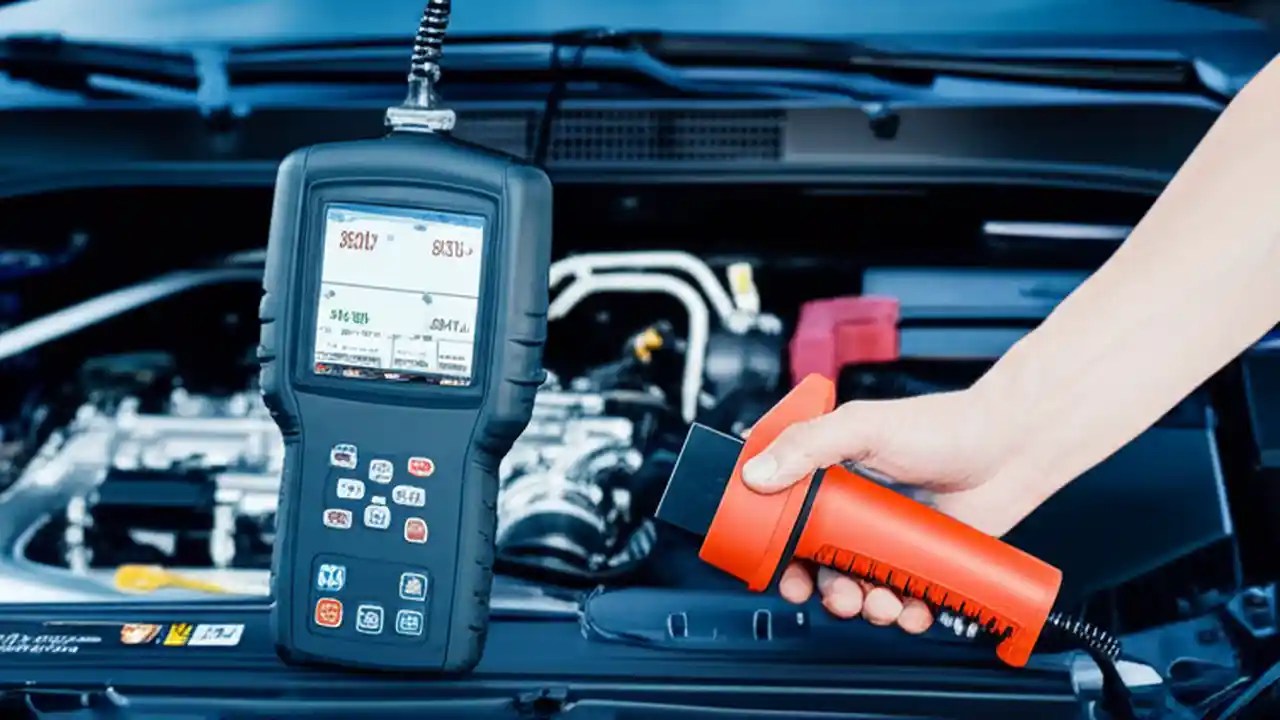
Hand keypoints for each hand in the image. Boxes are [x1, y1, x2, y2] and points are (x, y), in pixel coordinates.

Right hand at [741, 387, 1025, 632]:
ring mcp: (887, 538)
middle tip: (841, 596)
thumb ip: (807, 445)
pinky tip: (915, 607)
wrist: (1011, 448)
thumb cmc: (943, 426)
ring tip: (886, 602)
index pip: (787, 521)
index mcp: (829, 476)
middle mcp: (854, 510)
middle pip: (820, 565)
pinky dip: (907, 613)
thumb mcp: (864, 427)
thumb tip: (758, 475)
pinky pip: (904, 599)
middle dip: (826, 590)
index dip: (779, 553)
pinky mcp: (922, 561)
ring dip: (868, 606)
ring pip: (861, 588)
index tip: (781, 573)